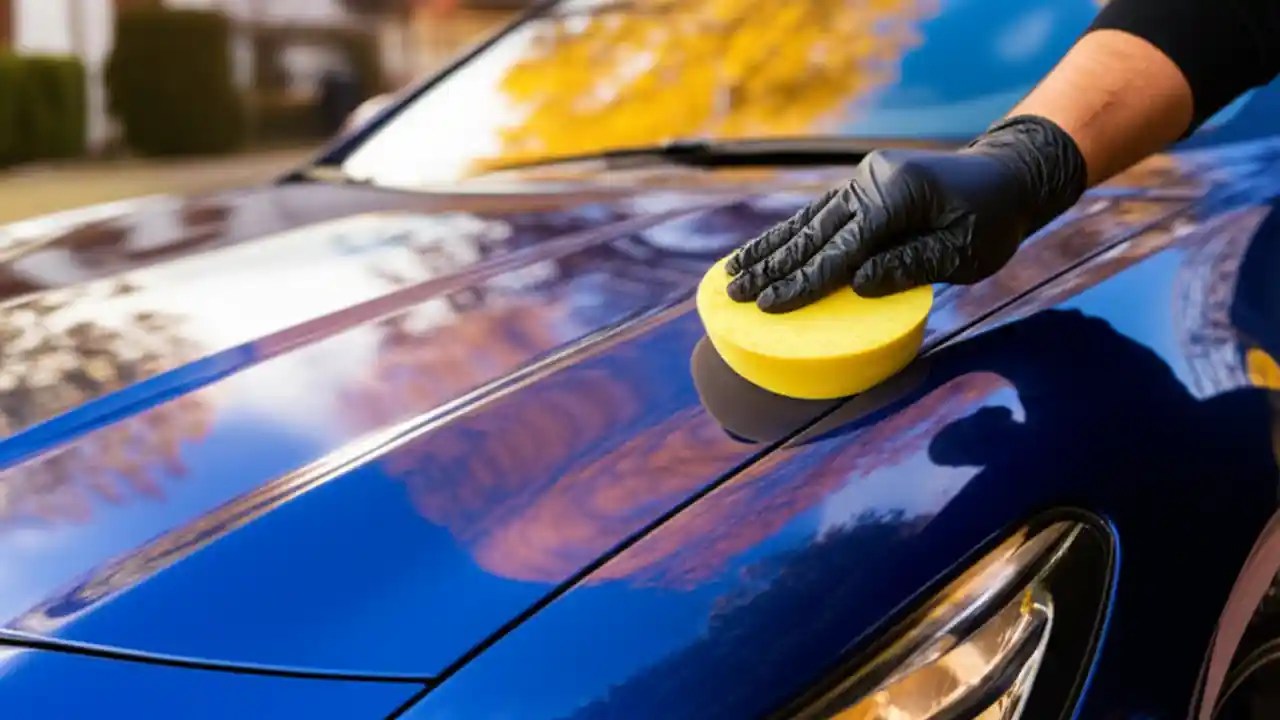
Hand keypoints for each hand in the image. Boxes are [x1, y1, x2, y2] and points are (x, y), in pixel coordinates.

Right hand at [726, 115, 1086, 311]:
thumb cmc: (992, 221)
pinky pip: (818, 216)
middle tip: (734, 294)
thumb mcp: (964, 252)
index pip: (842, 248)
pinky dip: (788, 235)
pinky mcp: (862, 188)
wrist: (1008, 175)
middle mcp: (872, 182)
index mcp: (897, 196)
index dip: (804, 281)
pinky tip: (762, 251)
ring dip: (769, 249)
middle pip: (814, 233)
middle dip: (772, 266)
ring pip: (807, 221)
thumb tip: (855, 285)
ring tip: (732, 272)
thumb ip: (910, 266)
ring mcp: (864, 181)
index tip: (769, 305)